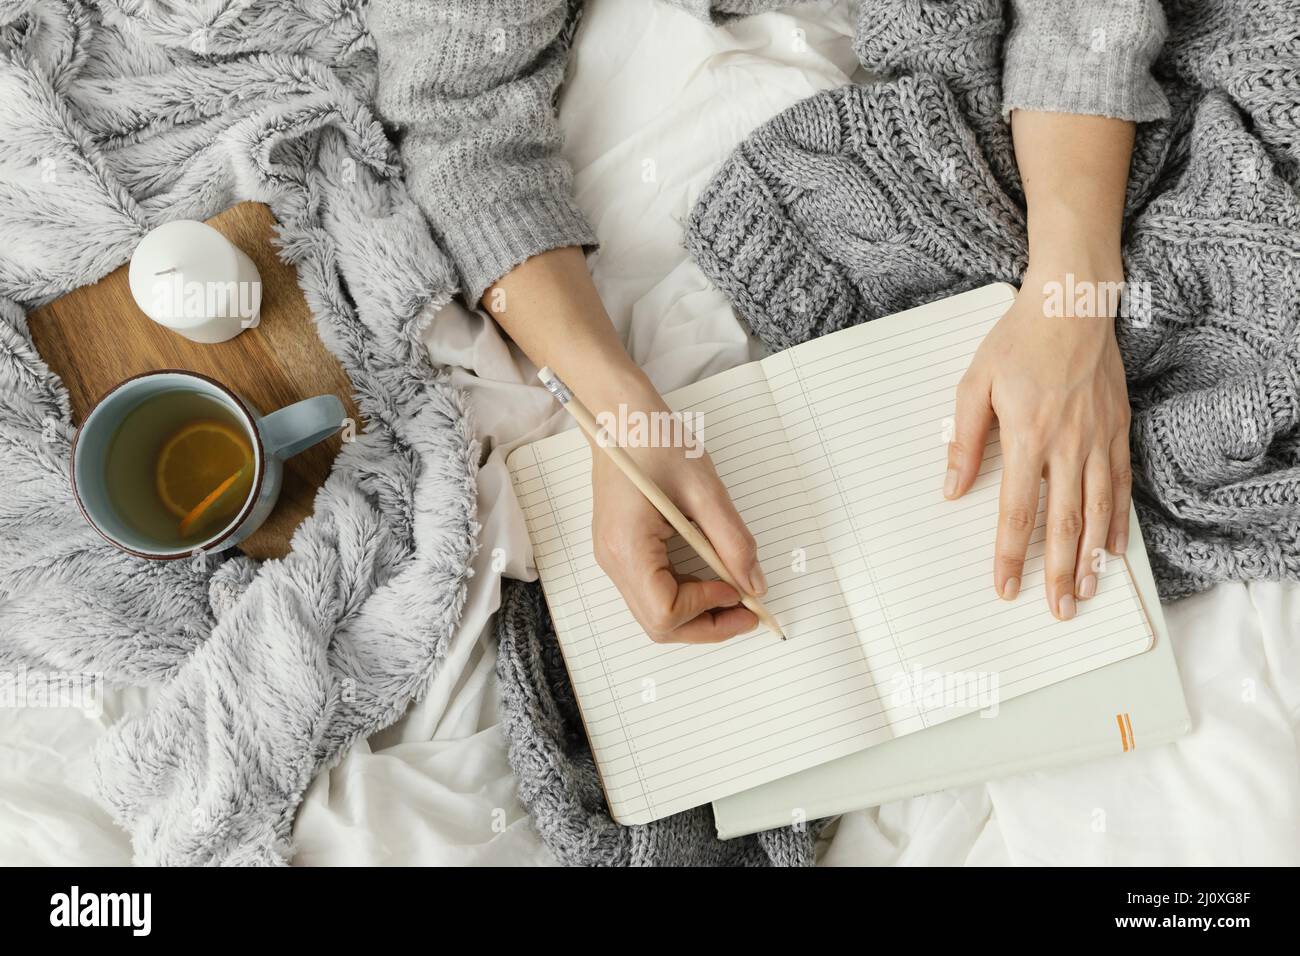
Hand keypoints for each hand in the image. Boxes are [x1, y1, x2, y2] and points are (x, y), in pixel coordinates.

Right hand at [480, 246, 766, 641]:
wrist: (619, 416)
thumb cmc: (655, 441)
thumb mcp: (705, 488)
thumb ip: (732, 541)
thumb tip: (754, 585)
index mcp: (627, 547)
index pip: (665, 613)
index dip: (707, 610)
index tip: (737, 588)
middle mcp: (613, 562)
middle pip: (658, 625)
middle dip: (707, 625)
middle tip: (748, 610)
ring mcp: (613, 559)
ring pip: (655, 614)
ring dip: (697, 612)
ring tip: (734, 593)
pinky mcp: (621, 551)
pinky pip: (653, 591)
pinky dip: (685, 595)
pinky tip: (710, 576)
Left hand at [944, 265, 1131, 619]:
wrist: (1071, 304)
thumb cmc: (1018, 341)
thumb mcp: (974, 384)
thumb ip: (964, 440)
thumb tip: (953, 489)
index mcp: (1027, 437)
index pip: (1017, 512)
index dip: (1011, 555)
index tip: (1005, 586)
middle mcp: (1068, 445)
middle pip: (1063, 523)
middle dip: (1057, 572)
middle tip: (1057, 610)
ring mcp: (1098, 439)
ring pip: (1098, 511)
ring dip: (1091, 557)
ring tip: (1086, 591)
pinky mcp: (1118, 429)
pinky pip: (1121, 485)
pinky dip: (1117, 522)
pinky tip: (1112, 548)